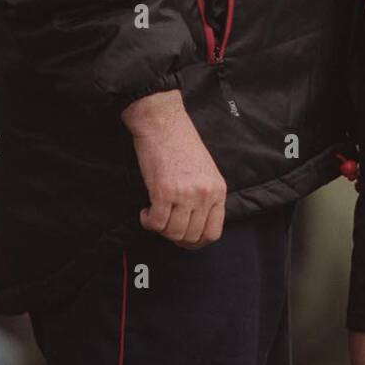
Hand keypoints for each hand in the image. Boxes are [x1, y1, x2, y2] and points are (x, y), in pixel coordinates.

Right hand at [122, 90, 226, 247]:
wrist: (163, 122)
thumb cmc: (180, 143)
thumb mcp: (204, 171)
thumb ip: (204, 196)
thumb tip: (193, 223)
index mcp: (218, 190)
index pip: (213, 233)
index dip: (195, 242)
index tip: (182, 237)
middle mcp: (205, 194)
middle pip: (192, 236)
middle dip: (175, 237)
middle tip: (165, 224)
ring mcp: (185, 194)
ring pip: (173, 233)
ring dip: (160, 229)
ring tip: (154, 213)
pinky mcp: (164, 191)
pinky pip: (156, 223)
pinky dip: (148, 222)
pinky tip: (146, 210)